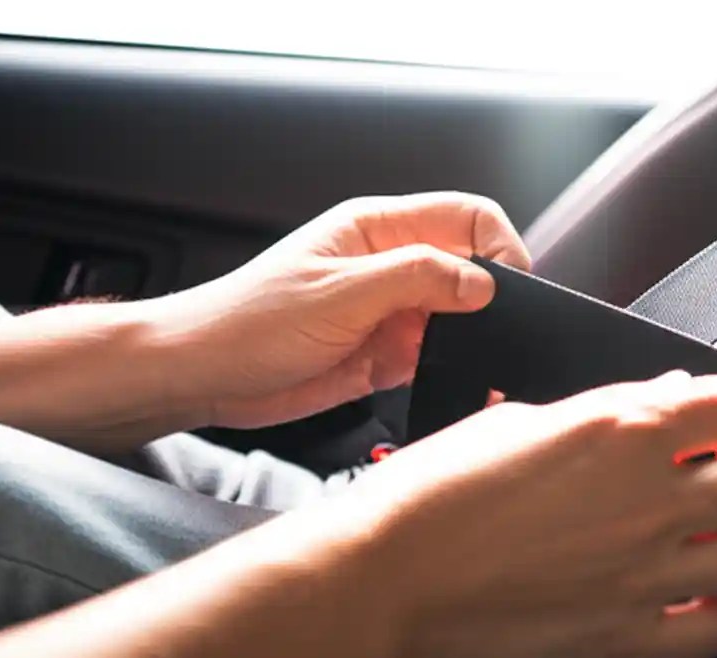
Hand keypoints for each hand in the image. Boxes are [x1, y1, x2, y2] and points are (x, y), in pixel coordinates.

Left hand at [149, 192, 528, 428]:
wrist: (205, 376)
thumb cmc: (248, 320)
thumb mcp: (342, 293)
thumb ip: (418, 279)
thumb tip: (485, 281)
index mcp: (379, 228)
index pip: (467, 217)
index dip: (499, 247)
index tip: (511, 288)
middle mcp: (391, 266)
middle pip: (471, 267)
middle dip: (492, 299)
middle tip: (494, 331)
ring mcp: (390, 311)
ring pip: (460, 318)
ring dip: (472, 341)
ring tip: (473, 362)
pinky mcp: (385, 354)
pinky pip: (437, 358)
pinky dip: (453, 372)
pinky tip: (452, 383)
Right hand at [342, 371, 716, 657]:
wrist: (387, 579)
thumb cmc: (435, 494)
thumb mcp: (517, 419)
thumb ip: (606, 410)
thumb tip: (665, 400)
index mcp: (622, 429)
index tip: (709, 431)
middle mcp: (650, 497)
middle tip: (707, 489)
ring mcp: (647, 572)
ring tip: (693, 547)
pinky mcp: (631, 638)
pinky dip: (708, 615)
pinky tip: (676, 601)